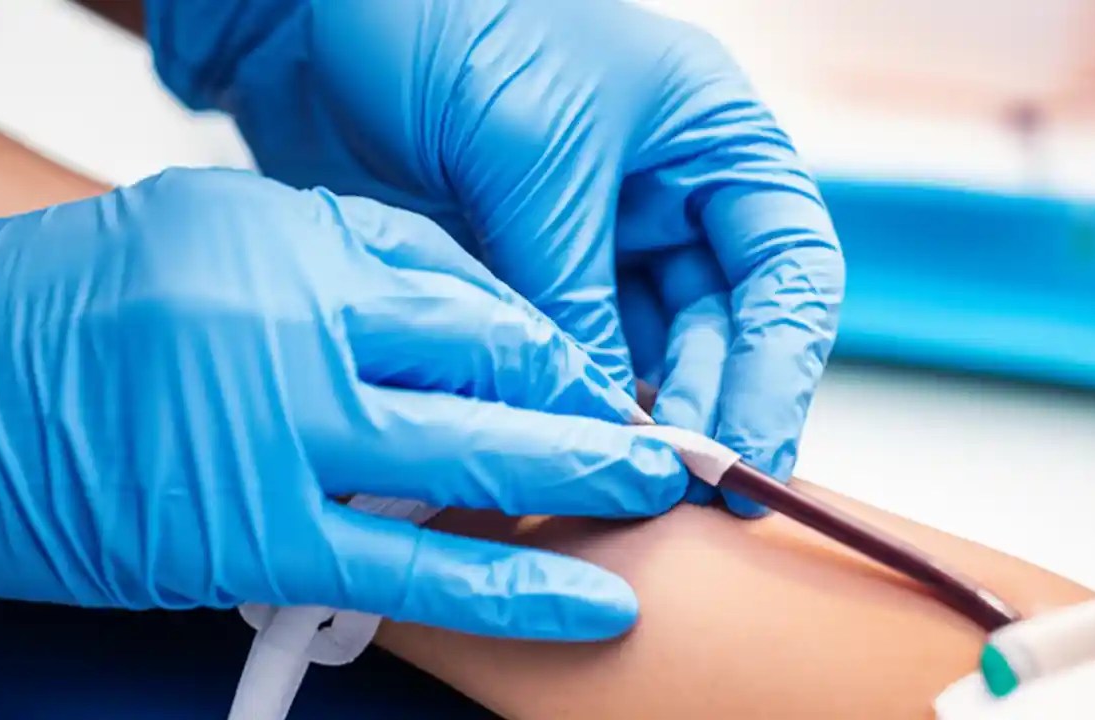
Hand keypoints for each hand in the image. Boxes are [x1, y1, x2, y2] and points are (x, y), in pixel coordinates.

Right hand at [0, 168, 686, 639]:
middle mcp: (290, 323)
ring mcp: (275, 433)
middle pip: (488, 366)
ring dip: (576, 489)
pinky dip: (511, 591)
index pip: (461, 289)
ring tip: (653, 503)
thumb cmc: (44, 312)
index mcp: (281, 239)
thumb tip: (451, 311)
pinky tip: (586, 602)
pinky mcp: (249, 540)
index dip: (540, 342)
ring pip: (470, 467)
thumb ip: (329, 260)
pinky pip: (412, 573)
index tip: (583, 375)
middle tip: (658, 438)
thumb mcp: (199, 235)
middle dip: (586, 407)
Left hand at [146, 0, 845, 513]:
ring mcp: (592, 238)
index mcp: (707, 137)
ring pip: (646, 352)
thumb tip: (602, 423)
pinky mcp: (522, 269)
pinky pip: (566, 353)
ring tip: (622, 481)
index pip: (787, 270)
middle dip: (708, 407)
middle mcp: (663, 194)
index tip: (747, 457)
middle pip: (724, 327)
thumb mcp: (532, 153)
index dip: (780, 369)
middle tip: (675, 485)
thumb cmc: (440, 17)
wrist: (307, 12)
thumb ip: (573, 293)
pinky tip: (559, 446)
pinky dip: (568, 403)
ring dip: (638, 417)